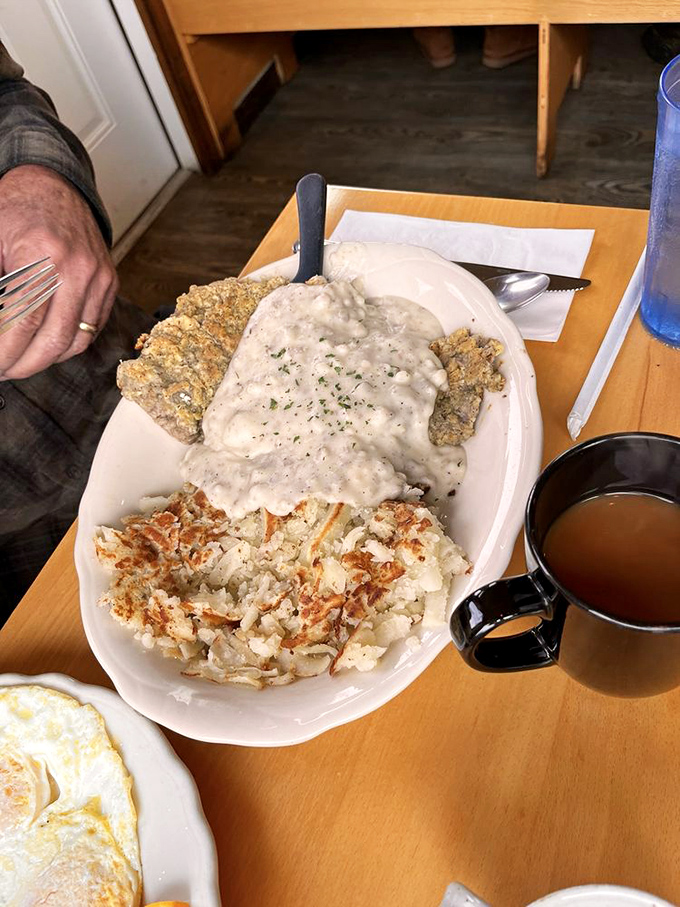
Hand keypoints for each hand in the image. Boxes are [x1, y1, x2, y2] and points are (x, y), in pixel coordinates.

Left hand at [0, 164, 117, 378]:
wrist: (53, 186)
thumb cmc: (16, 209)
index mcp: (43, 256)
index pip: (24, 322)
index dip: (7, 352)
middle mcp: (77, 269)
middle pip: (54, 339)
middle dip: (26, 364)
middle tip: (5, 371)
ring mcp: (98, 277)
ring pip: (76, 340)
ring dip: (48, 359)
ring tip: (24, 361)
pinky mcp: (109, 283)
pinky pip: (92, 328)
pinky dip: (69, 343)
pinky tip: (47, 344)